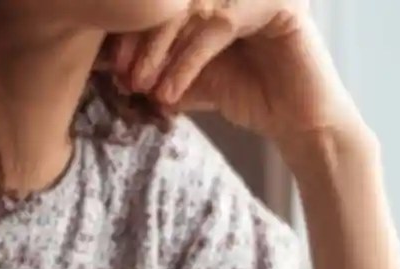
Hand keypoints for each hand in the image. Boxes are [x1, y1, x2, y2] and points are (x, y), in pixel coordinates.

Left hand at [105, 0, 359, 143]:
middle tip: (123, 75)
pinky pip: (219, 24)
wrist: (298, 124)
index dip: (134, 28)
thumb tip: (101, 62)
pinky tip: (169, 90)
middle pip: (177, 0)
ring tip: (142, 86)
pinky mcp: (278, 3)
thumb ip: (156, 63)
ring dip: (161, 50)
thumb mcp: (190, 75)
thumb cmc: (249, 96)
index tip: (111, 66)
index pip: (168, 2)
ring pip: (194, 8)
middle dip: (143, 38)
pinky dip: (188, 60)